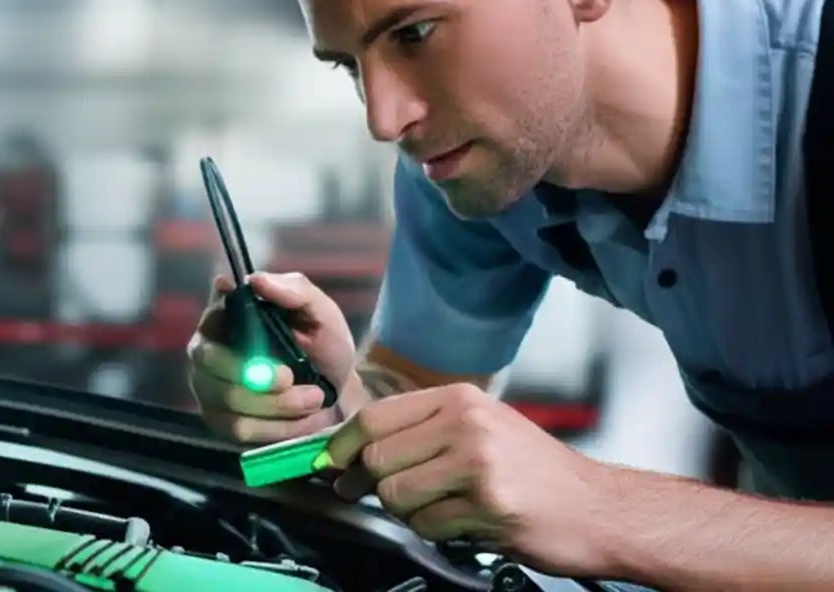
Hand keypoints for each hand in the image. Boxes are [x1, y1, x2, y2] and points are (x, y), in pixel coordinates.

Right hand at [187, 271, 361, 443]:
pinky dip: (278, 426)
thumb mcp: (321, 313)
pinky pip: (240, 428)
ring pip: (229, 400)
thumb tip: (255, 280)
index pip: (213, 314)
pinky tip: (301, 419)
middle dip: (258, 376)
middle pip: (211, 363)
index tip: (270, 340)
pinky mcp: (220, 423)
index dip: (236, 327)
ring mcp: (208, 389)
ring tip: (313, 398)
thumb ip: (295, 290)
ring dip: (277, 404)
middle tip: (293, 378)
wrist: (337, 395)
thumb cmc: (322, 347)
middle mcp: (207, 351)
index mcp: (226, 315)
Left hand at [325, 383, 618, 576]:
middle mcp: (466, 423)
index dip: (342, 444)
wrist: (601, 509)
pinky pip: (426, 525)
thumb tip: (353, 452)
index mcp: (459, 399)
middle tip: (364, 494)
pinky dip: (434, 531)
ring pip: (396, 493)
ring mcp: (477, 462)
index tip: (330, 462)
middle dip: (365, 483)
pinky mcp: (488, 503)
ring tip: (436, 509)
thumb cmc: (536, 473)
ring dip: (404, 511)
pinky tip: (463, 524)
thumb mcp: (481, 430)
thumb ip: (423, 433)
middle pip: (378, 456)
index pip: (375, 416)